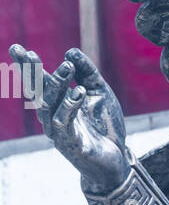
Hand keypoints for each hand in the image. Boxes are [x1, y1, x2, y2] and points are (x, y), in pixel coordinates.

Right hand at [9, 45, 128, 191]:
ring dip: (56, 85)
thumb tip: (70, 52)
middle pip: (37, 92)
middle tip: (29, 53)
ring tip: (67, 67)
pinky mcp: (71, 144)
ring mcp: (59, 131)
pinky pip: (64, 123)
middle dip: (31, 73)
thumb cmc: (104, 125)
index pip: (38, 82)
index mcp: (56, 103)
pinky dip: (70, 106)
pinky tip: (78, 91)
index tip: (16, 48)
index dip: (27, 66)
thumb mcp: (99, 92)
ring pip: (49, 106)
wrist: (117, 157)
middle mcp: (52, 116)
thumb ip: (87, 72)